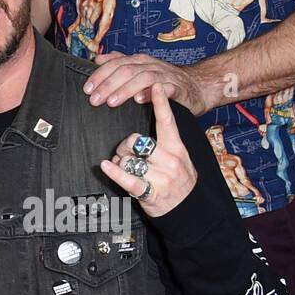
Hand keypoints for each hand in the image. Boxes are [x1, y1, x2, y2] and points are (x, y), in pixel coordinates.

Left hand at [85, 51, 212, 113]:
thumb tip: (98, 58)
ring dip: (125, 89)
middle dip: (108, 84)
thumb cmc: (165, 81)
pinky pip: (165, 89)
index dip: (100, 75)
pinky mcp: (177, 88)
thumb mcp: (141, 69)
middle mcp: (151, 65)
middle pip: (126, 71)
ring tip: (112, 102)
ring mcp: (164, 75)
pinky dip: (152, 93)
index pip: (115, 64)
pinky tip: (140, 100)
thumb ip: (120, 63)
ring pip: (142, 78)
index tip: (87, 88)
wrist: (198, 86)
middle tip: (94, 99)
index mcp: (140, 61)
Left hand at [98, 92, 197, 217]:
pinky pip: (128, 179)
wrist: (188, 210)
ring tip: (126, 169)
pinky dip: (114, 172)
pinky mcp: (150, 192)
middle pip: (137, 140)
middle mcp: (170, 160)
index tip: (156, 85)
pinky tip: (106, 166)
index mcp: (176, 148)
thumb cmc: (178, 180)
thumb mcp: (179, 158)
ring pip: (129, 159)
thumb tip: (141, 132)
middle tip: (125, 154)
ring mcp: (160, 176)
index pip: (167, 122)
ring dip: (121, 162)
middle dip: (125, 146)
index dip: (161, 103)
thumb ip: (164, 143)